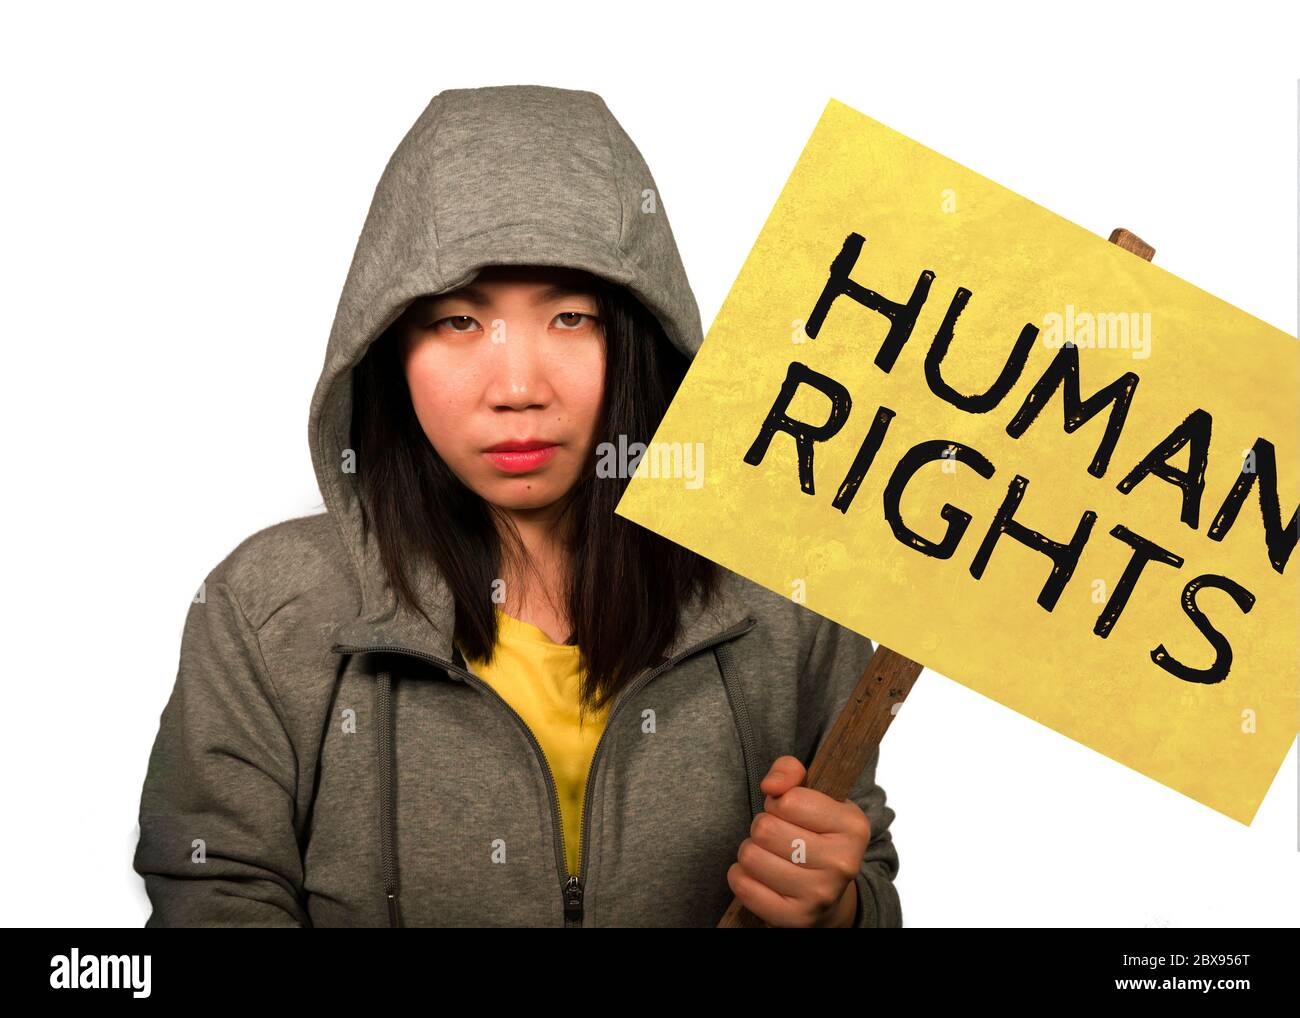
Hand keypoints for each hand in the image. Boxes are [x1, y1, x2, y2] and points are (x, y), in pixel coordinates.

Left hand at [725, 755, 870, 926]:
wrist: (829, 895)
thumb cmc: (814, 834)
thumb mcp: (811, 793)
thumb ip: (789, 771)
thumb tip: (771, 786)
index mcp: (853, 826)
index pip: (789, 801)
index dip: (779, 802)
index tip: (789, 811)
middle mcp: (842, 863)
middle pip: (765, 829)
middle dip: (762, 826)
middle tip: (777, 836)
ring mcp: (820, 895)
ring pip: (751, 856)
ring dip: (751, 851)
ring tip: (770, 855)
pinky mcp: (794, 919)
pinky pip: (744, 886)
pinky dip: (741, 876)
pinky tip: (759, 876)